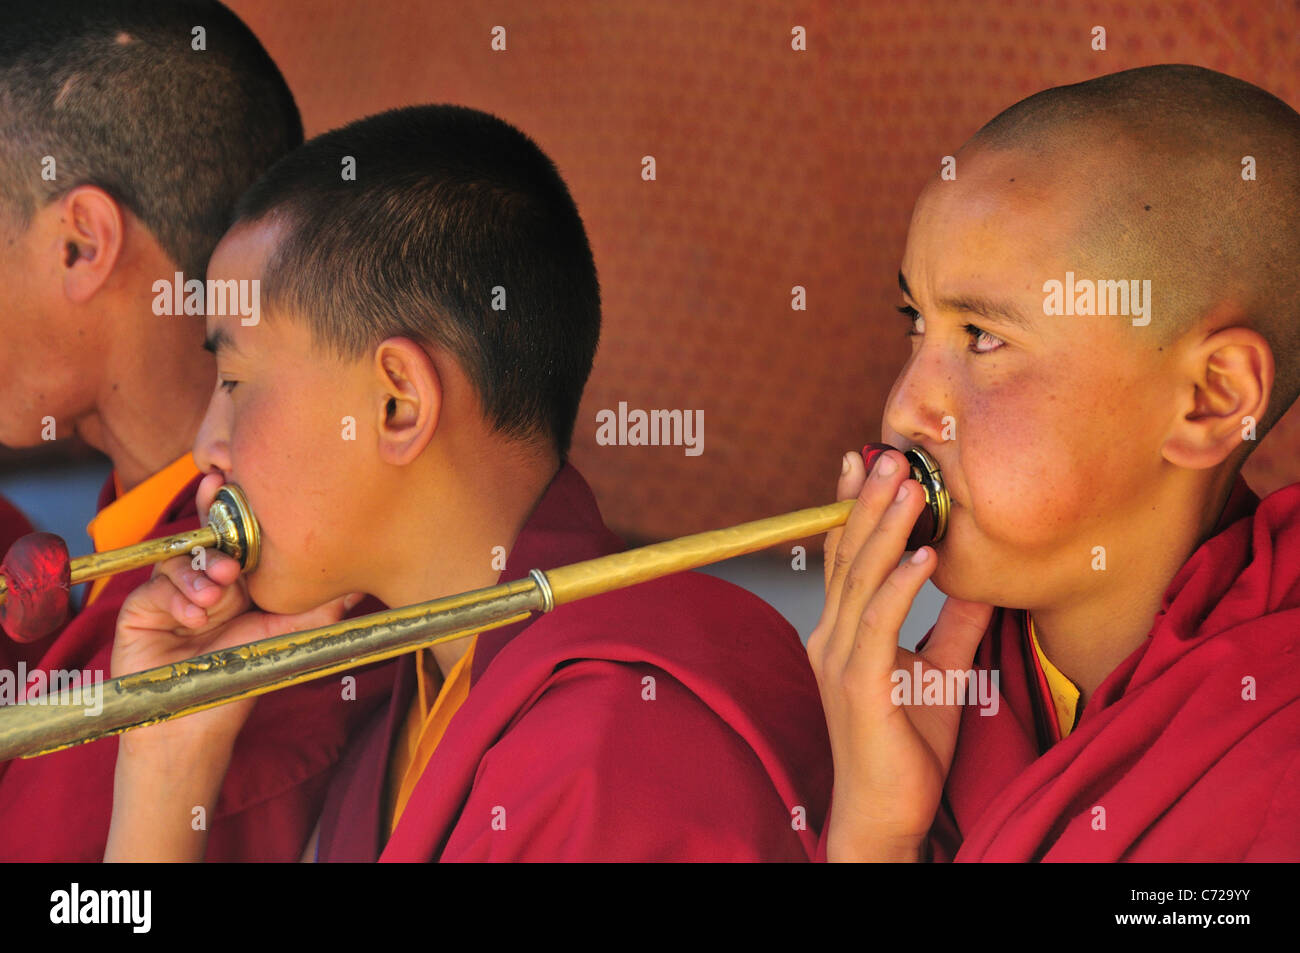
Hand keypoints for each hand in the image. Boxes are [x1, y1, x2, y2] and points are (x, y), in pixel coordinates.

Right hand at [112, 472, 360, 748]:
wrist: (196, 725)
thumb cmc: (242, 677)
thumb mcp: (286, 638)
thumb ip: (320, 612)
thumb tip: (359, 586)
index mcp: (240, 579)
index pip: (239, 535)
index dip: (236, 509)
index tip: (235, 484)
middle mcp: (206, 578)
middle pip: (205, 536)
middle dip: (213, 528)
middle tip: (227, 538)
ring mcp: (172, 591)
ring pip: (182, 560)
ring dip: (200, 574)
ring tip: (218, 595)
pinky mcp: (141, 608)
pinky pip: (156, 587)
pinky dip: (178, 599)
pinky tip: (195, 619)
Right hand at [806, 449, 992, 860]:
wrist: (885, 812)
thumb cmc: (906, 750)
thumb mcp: (940, 674)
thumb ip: (952, 626)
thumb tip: (977, 580)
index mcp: (843, 633)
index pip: (845, 558)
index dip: (852, 508)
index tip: (866, 461)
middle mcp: (832, 637)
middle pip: (848, 555)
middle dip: (868, 501)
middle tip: (890, 454)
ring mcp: (841, 659)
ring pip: (861, 578)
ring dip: (887, 528)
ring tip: (910, 487)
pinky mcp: (858, 685)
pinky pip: (879, 623)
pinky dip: (901, 584)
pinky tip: (926, 555)